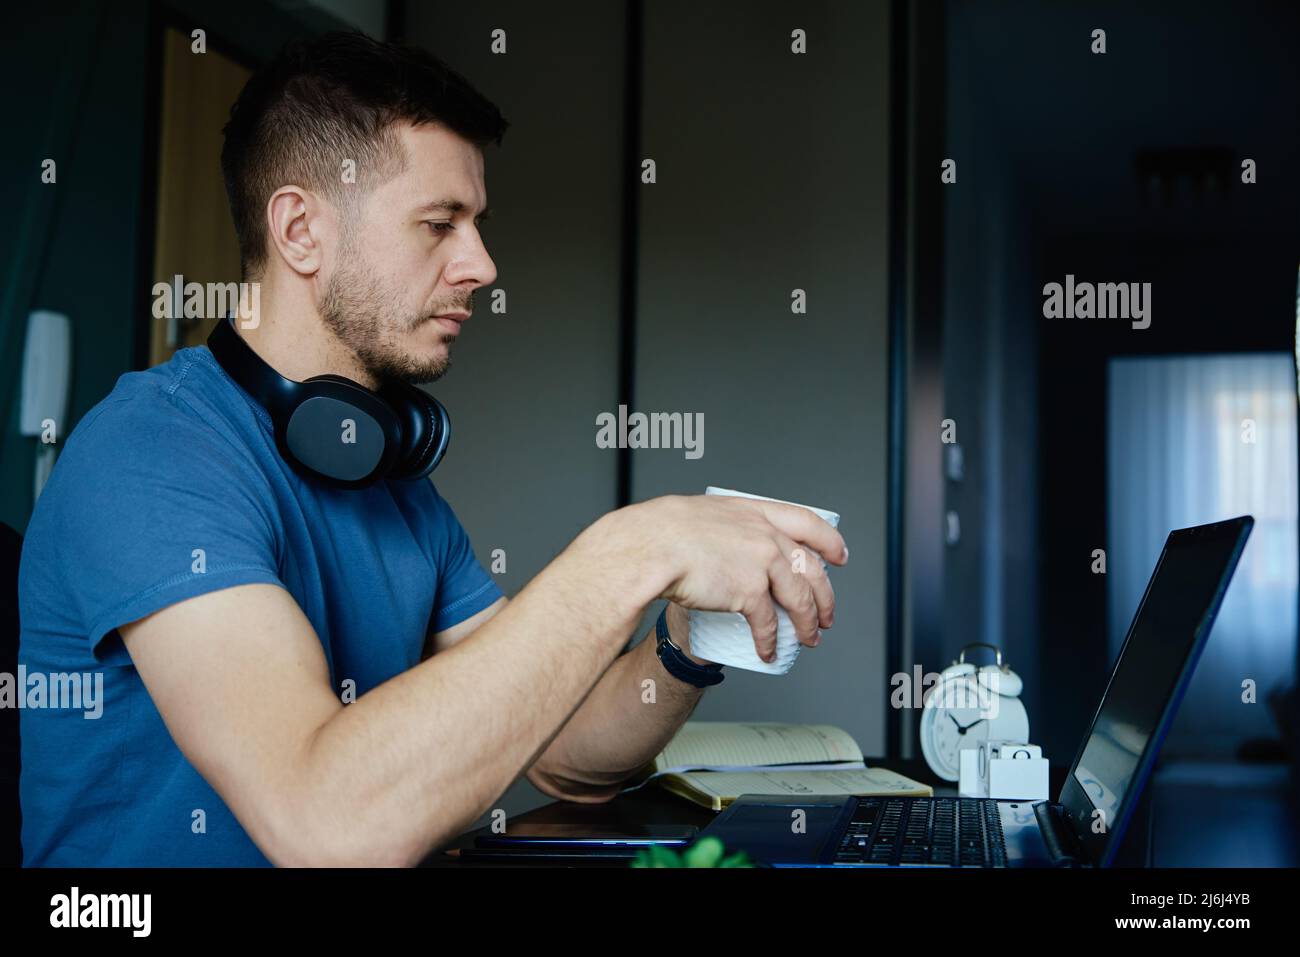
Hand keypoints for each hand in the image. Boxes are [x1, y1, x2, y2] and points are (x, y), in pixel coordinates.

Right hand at [635, 494, 848, 663]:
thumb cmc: (661, 533)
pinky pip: (768, 623)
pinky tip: (769, 652)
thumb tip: (722, 550)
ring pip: (799, 599)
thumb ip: (722, 531)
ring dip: (806, 625)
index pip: (808, 522)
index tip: (840, 556)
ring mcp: (760, 562)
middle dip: (824, 597)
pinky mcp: (748, 591)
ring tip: (808, 640)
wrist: (650, 546)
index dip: (829, 541)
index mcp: (754, 512)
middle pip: (811, 568)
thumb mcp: (702, 517)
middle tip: (826, 615)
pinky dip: (770, 642)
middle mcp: (765, 535)